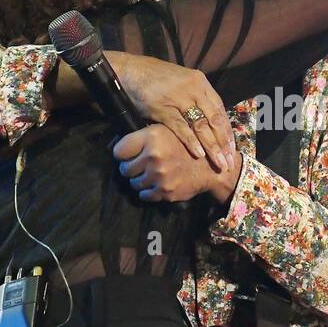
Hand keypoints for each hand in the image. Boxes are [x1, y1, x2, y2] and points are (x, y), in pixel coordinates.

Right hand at [105, 52, 235, 171]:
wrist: (130, 70)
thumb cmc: (156, 78)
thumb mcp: (181, 83)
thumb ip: (196, 98)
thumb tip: (208, 120)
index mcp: (201, 83)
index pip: (220, 110)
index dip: (227, 131)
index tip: (232, 149)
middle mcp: (194, 89)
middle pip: (214, 119)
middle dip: (224, 143)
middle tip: (229, 162)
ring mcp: (179, 98)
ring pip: (201, 126)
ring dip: (212, 146)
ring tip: (219, 163)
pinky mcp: (162, 108)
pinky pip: (181, 127)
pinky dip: (191, 142)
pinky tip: (199, 154)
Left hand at [113, 124, 241, 203]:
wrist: (210, 166)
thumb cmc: (186, 145)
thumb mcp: (166, 131)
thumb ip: (143, 136)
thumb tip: (117, 144)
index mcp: (151, 137)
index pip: (119, 151)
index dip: (123, 154)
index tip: (129, 155)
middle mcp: (154, 156)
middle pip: (124, 169)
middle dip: (131, 168)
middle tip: (141, 166)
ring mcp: (159, 175)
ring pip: (133, 183)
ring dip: (140, 180)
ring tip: (151, 174)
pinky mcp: (165, 191)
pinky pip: (144, 195)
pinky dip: (148, 191)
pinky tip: (156, 183)